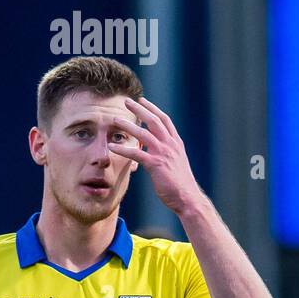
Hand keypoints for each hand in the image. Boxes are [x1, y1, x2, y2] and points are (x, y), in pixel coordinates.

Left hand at [108, 97, 203, 215]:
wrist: (187, 196)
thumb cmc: (180, 184)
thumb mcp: (175, 163)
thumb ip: (166, 154)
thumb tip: (156, 152)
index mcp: (176, 142)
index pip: (164, 120)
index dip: (153, 108)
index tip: (142, 100)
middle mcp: (170, 144)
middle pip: (153, 120)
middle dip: (140, 109)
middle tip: (127, 101)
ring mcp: (163, 153)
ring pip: (143, 133)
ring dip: (128, 125)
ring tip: (114, 119)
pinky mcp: (155, 164)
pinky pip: (136, 154)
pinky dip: (123, 149)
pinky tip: (111, 146)